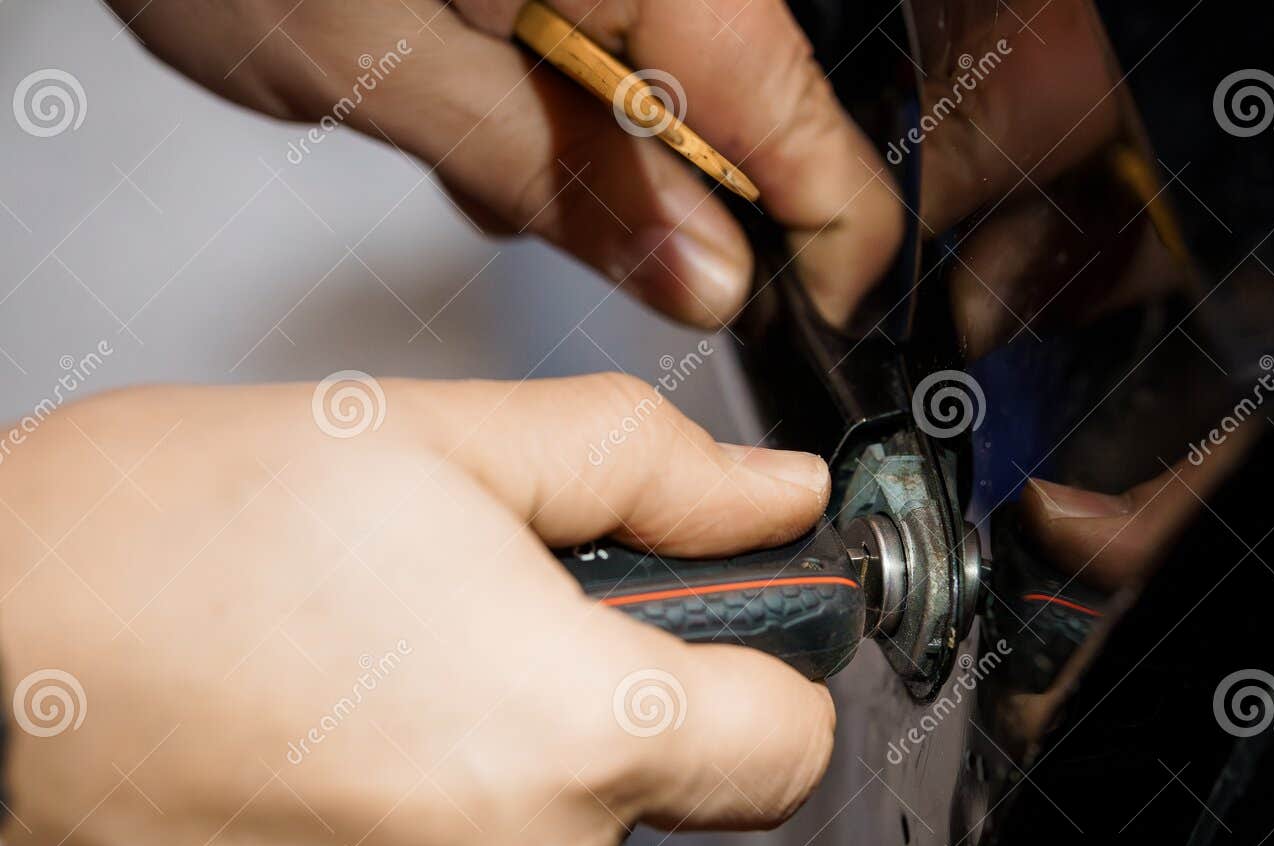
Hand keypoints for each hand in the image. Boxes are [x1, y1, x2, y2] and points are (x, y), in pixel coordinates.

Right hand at [0, 374, 834, 845]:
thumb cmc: (149, 546)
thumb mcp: (432, 438)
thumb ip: (643, 468)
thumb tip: (771, 496)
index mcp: (575, 740)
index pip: (791, 748)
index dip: (770, 668)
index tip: (717, 621)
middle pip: (648, 789)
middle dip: (587, 698)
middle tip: (455, 606)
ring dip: (482, 764)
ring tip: (351, 671)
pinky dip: (397, 835)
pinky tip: (299, 754)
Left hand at [105, 0, 899, 326]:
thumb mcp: (392, 75)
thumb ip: (569, 186)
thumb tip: (705, 278)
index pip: (812, 138)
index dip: (826, 256)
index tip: (802, 329)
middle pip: (757, 110)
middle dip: (691, 208)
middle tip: (594, 248)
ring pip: (676, 79)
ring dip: (610, 149)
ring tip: (482, 137)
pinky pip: (609, 32)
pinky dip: (557, 88)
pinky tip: (472, 86)